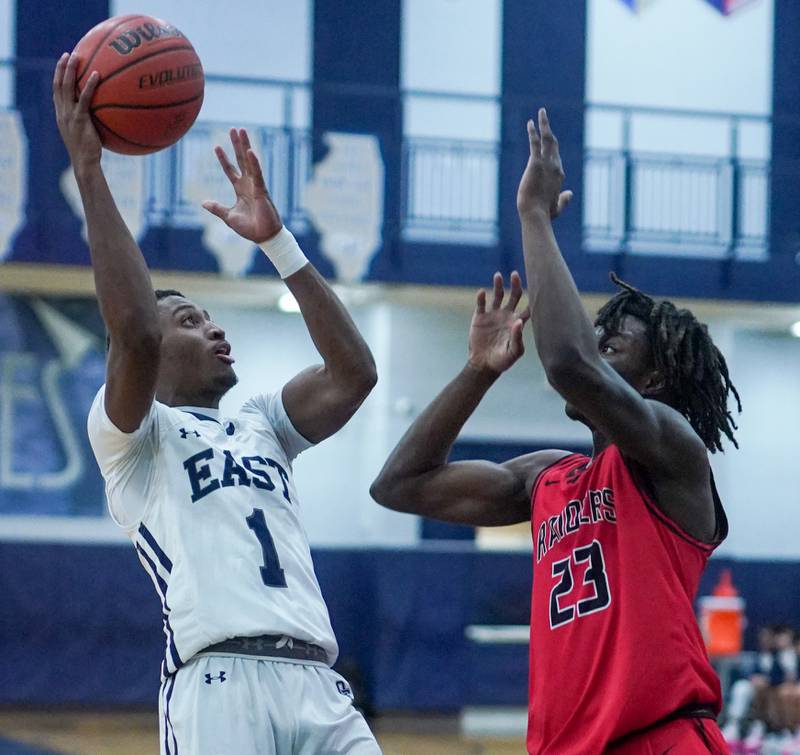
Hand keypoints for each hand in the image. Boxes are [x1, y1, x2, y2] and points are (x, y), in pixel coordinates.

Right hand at [53, 52, 101, 172]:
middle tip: (69, 53)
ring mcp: (69, 115)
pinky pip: (84, 98)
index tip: (63, 63)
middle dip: (62, 67)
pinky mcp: (79, 119)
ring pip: (67, 86)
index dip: (58, 75)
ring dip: (71, 69)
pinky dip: (89, 85)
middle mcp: (62, 112)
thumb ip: (89, 122)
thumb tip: (105, 115)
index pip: (57, 90)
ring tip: (78, 56)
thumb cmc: (89, 151)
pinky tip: (97, 75)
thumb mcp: (86, 134)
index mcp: (61, 114)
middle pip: (58, 84)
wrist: (85, 163)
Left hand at [202, 128, 282, 242]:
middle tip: (234, 129)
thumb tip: (203, 203)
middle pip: (241, 160)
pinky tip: (250, 151)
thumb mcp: (229, 217)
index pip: (230, 170)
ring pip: (250, 161)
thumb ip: (217, 208)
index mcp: (240, 190)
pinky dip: (254, 163)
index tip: (216, 146)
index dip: (223, 159)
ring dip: (245, 146)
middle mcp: (248, 184)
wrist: (263, 237)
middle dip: (237, 144)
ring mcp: (256, 186)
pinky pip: (257, 174)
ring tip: (241, 131)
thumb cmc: (250, 228)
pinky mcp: (262, 191)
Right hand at [468, 271, 530, 374]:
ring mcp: (493, 315)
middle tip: (515, 274)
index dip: (532, 297)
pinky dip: (481, 297)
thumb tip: (519, 321)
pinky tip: (482, 293)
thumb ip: (518, 337)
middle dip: (515, 285)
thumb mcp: (513, 352)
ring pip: (497, 295)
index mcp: (517, 323)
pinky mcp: (479, 317)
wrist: (483, 365)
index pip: (528, 307)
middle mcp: (506, 316)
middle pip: (514, 296)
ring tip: (498, 276)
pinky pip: (481, 304)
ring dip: (498, 285)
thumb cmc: (502, 361)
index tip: (535, 286)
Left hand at [516, 108, 572, 220]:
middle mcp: (555, 167)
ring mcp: (547, 164)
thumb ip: (564, 200)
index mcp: (558, 176)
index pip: (556, 159)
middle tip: (545, 119)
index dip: (552, 150)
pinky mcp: (535, 163)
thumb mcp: (557, 207)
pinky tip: (530, 123)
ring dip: (544, 124)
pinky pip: (535, 143)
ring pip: (547, 139)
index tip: (547, 141)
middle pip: (553, 144)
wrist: (535, 214)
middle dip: (550, 130)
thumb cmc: (544, 214)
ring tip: (541, 112)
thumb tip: (570, 193)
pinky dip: (533, 132)